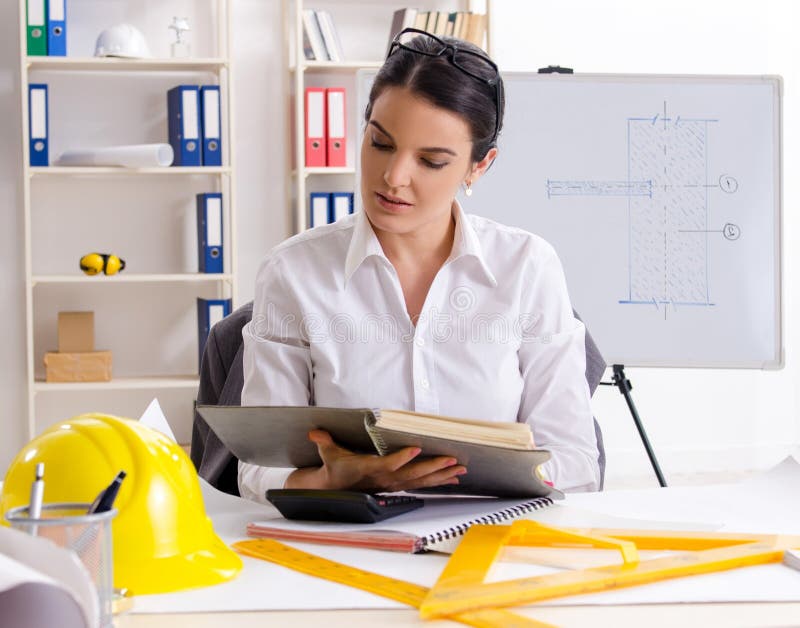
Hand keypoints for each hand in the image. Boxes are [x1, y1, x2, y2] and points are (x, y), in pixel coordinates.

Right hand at [285, 429, 465, 491]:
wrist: (335, 489)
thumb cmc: (335, 467)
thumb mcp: (327, 453)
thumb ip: (324, 442)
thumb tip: (315, 432)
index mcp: (368, 470)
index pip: (387, 465)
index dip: (401, 458)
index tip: (415, 449)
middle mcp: (384, 479)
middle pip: (412, 474)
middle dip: (433, 467)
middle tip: (452, 460)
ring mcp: (394, 484)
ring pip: (421, 481)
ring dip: (442, 475)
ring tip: (461, 468)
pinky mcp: (400, 485)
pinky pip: (423, 484)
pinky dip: (440, 480)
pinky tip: (455, 476)